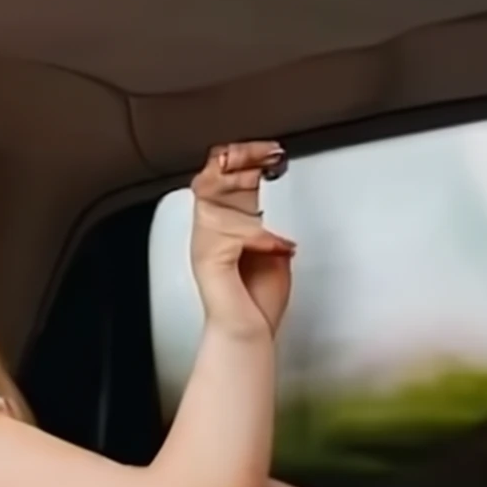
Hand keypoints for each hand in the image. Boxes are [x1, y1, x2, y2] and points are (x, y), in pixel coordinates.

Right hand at [189, 141, 294, 337]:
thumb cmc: (258, 303)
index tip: (270, 150)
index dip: (241, 157)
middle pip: (209, 178)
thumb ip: (271, 226)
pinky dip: (257, 235)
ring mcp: (205, 245)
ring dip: (243, 186)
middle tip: (266, 154)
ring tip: (265, 184)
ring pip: (215, 198)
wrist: (246, 337)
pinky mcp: (210, 261)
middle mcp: (207, 231)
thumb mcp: (273, 251)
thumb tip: (281, 202)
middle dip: (239, 160)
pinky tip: (277, 244)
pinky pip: (230, 234)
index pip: (219, 177)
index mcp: (221, 226)